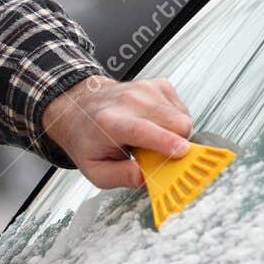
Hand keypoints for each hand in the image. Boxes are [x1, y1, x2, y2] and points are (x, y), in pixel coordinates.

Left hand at [40, 75, 193, 189]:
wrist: (81, 108)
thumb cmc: (88, 138)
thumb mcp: (95, 169)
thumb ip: (121, 177)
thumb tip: (146, 178)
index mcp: (109, 122)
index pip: (142, 130)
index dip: (166, 141)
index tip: (182, 152)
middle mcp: (129, 101)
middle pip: (175, 124)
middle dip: (177, 145)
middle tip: (158, 154)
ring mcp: (145, 90)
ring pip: (183, 118)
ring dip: (175, 134)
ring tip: (151, 138)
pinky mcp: (158, 85)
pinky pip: (182, 109)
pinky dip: (174, 122)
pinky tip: (156, 125)